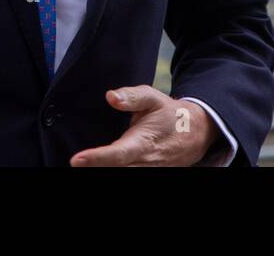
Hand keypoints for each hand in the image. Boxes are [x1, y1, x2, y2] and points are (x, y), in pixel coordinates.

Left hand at [69, 85, 217, 166]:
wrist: (198, 132)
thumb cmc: (170, 113)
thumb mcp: (153, 98)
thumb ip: (131, 96)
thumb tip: (110, 97)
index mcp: (143, 142)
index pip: (117, 154)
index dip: (96, 158)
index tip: (76, 160)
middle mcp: (146, 162)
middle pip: (115, 170)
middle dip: (94, 168)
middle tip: (75, 164)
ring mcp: (150, 172)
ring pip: (123, 176)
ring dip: (102, 170)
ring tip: (84, 166)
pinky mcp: (151, 175)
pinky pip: (130, 176)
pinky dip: (114, 172)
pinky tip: (98, 167)